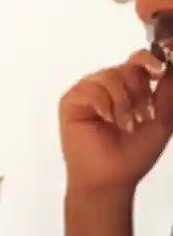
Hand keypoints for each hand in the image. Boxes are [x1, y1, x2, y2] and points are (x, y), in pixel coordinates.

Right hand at [60, 49, 172, 196]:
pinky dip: (103, 104)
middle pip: (129, 67)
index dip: (153, 58)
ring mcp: (90, 92)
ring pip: (111, 75)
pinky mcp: (72, 101)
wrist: (111, 177)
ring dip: (123, 102)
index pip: (141, 59)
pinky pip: (90, 88)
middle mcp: (110, 86)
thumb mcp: (164, 117)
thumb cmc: (133, 153)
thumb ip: (169, 89)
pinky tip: (106, 120)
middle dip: (140, 93)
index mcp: (131, 88)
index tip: (160, 70)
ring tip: (123, 124)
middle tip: (142, 117)